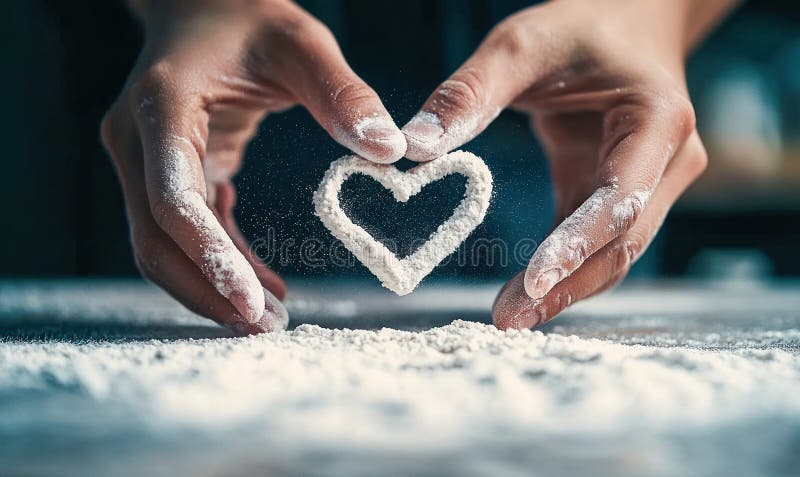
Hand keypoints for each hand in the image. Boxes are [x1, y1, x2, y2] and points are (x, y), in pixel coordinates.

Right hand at [102, 0, 406, 332]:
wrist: (204, 3)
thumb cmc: (250, 15)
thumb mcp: (301, 44)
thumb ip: (342, 94)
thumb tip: (390, 149)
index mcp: (163, 105)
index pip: (172, 197)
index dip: (208, 255)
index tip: (250, 302)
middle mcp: (137, 140)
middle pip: (157, 240)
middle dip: (208, 290)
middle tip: (268, 329)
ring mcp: (145, 160)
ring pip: (162, 247)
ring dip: (210, 289)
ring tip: (270, 321)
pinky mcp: (167, 173)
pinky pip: (188, 233)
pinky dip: (222, 264)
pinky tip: (263, 287)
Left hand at [401, 0, 731, 328]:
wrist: (626, 21)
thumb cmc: (578, 26)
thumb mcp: (520, 45)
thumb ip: (469, 93)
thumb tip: (415, 147)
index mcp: (658, 120)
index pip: (620, 197)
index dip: (577, 243)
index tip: (533, 281)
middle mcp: (669, 160)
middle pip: (622, 240)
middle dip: (566, 283)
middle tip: (507, 320)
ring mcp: (653, 183)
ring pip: (614, 252)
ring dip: (564, 288)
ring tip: (509, 318)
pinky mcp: (624, 193)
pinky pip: (596, 242)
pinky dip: (563, 269)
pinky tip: (525, 294)